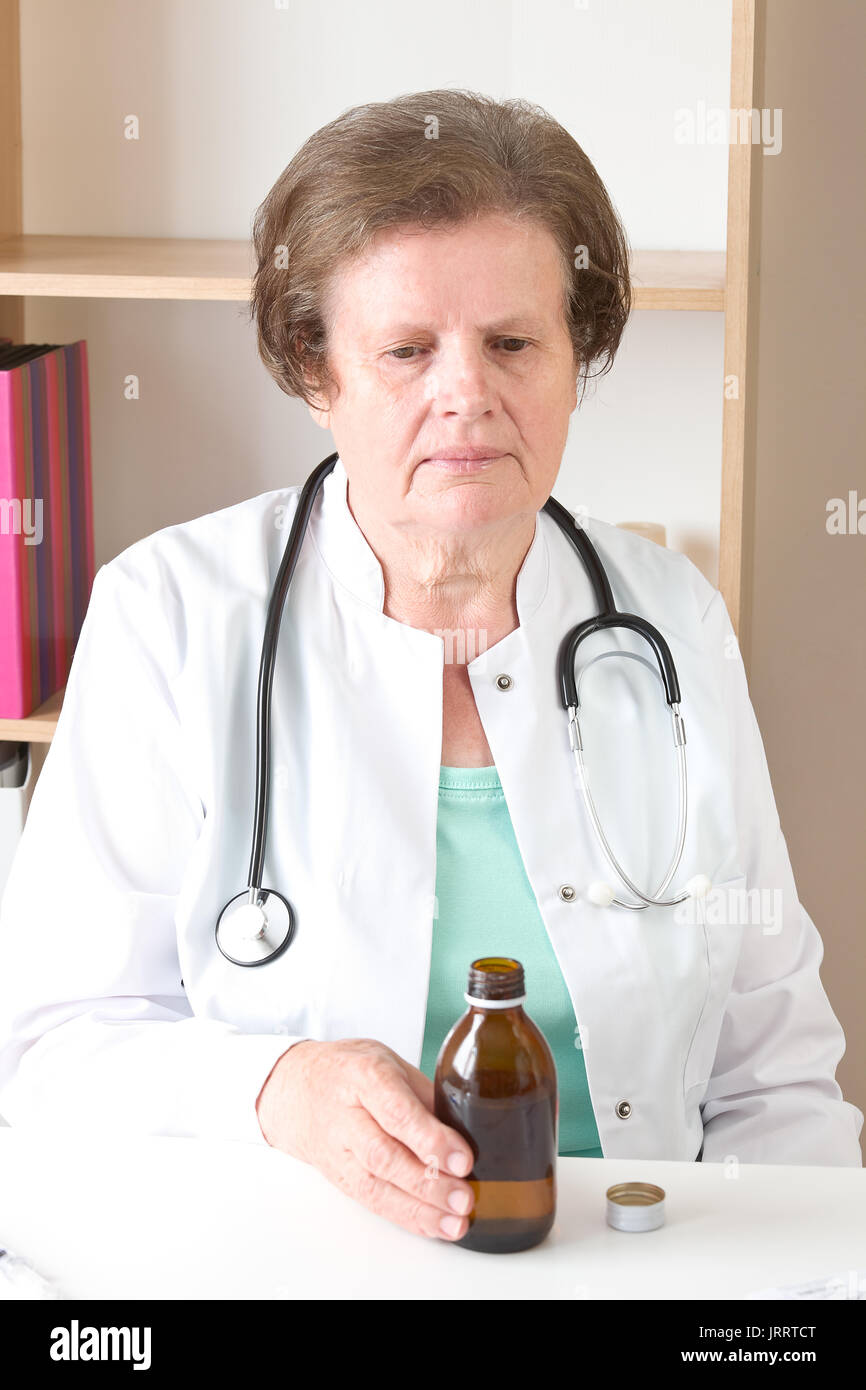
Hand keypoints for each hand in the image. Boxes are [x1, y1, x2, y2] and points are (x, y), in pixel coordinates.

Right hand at [255, 1038, 475, 1240]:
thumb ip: (423, 1094)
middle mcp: (347, 1117)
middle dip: (428, 1182)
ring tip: (455, 1221)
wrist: (294, 1090)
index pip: (396, 1112)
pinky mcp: (339, 1178)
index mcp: (364, 1077)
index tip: (462, 1159)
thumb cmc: (349, 1071)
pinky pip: (372, 1202)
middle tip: (463, 1197)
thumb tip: (464, 1128)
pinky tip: (433, 1225)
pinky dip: (406, 1217)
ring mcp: (339, 1151)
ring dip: (419, 1209)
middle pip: (385, 1156)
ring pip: (376, 1187)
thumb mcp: (390, 1062)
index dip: (430, 1139)